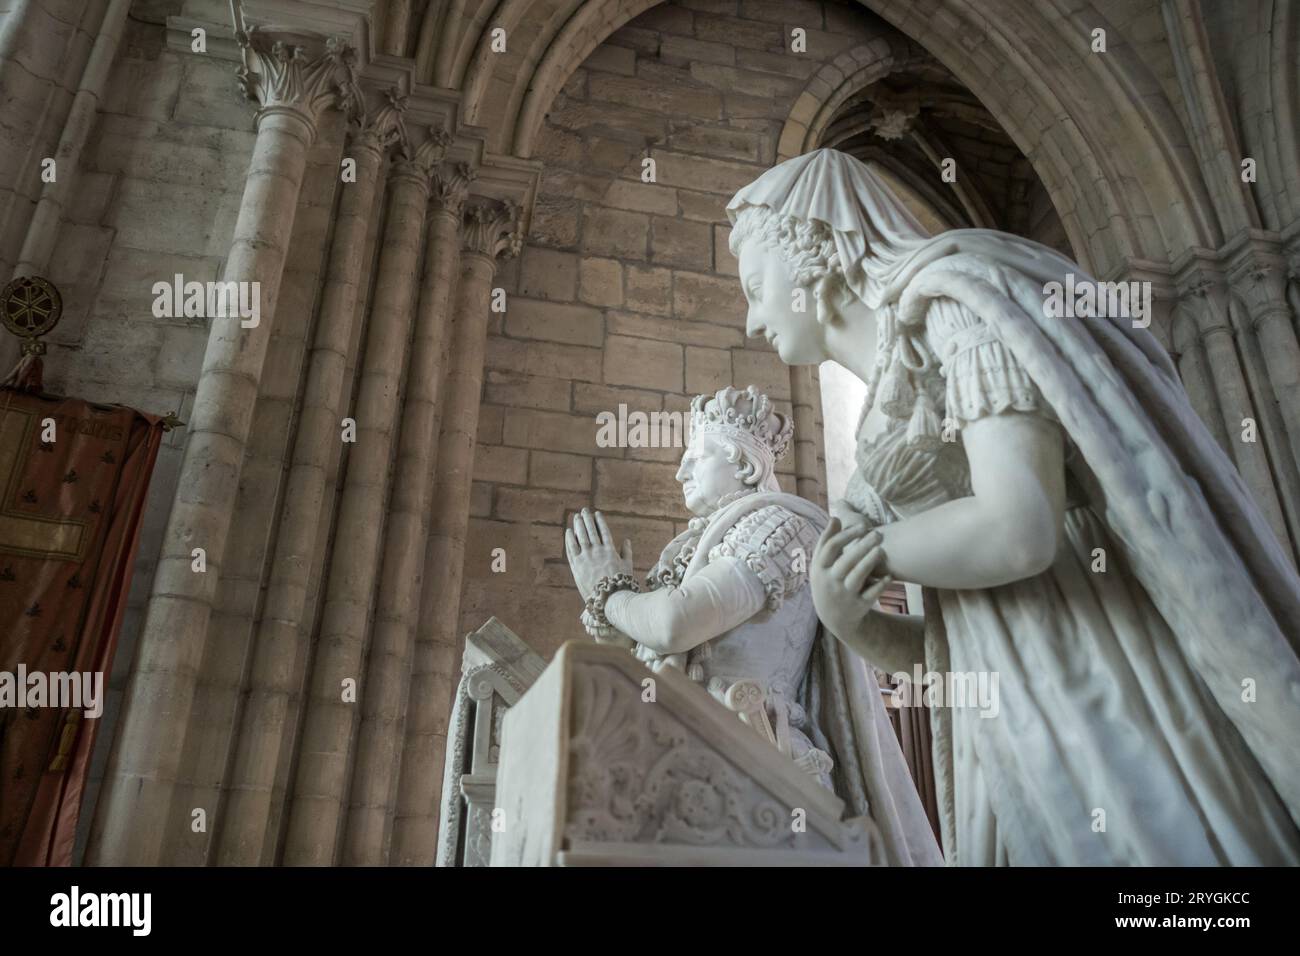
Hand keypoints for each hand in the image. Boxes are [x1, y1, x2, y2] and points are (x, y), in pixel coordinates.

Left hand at [565, 508, 632, 599]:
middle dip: (587, 519)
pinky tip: (568, 531)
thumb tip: (626, 540)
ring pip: (581, 537)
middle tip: (583, 511)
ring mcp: (586, 557)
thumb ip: (626, 552)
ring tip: (576, 517)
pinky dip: (570, 539)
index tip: (596, 513)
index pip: (604, 531)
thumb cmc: (621, 584)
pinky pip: (572, 549)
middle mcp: (598, 551)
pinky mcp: (577, 565)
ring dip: (578, 525)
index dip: (599, 521)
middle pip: (591, 531)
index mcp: (610, 550)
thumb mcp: (627, 566)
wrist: (609, 598)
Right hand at [810, 517, 893, 638]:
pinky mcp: (858, 606)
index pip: (830, 547)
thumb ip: (827, 541)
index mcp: (819, 569)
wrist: (833, 618)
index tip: (862, 525)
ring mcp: (844, 595)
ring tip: (881, 550)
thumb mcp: (821, 565)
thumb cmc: (828, 582)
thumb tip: (835, 517)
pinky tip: (889, 576)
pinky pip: (871, 594)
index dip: (846, 534)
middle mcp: (830, 582)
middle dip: (862, 546)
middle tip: (878, 534)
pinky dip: (880, 585)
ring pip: (858, 576)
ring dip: (870, 562)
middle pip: (846, 561)